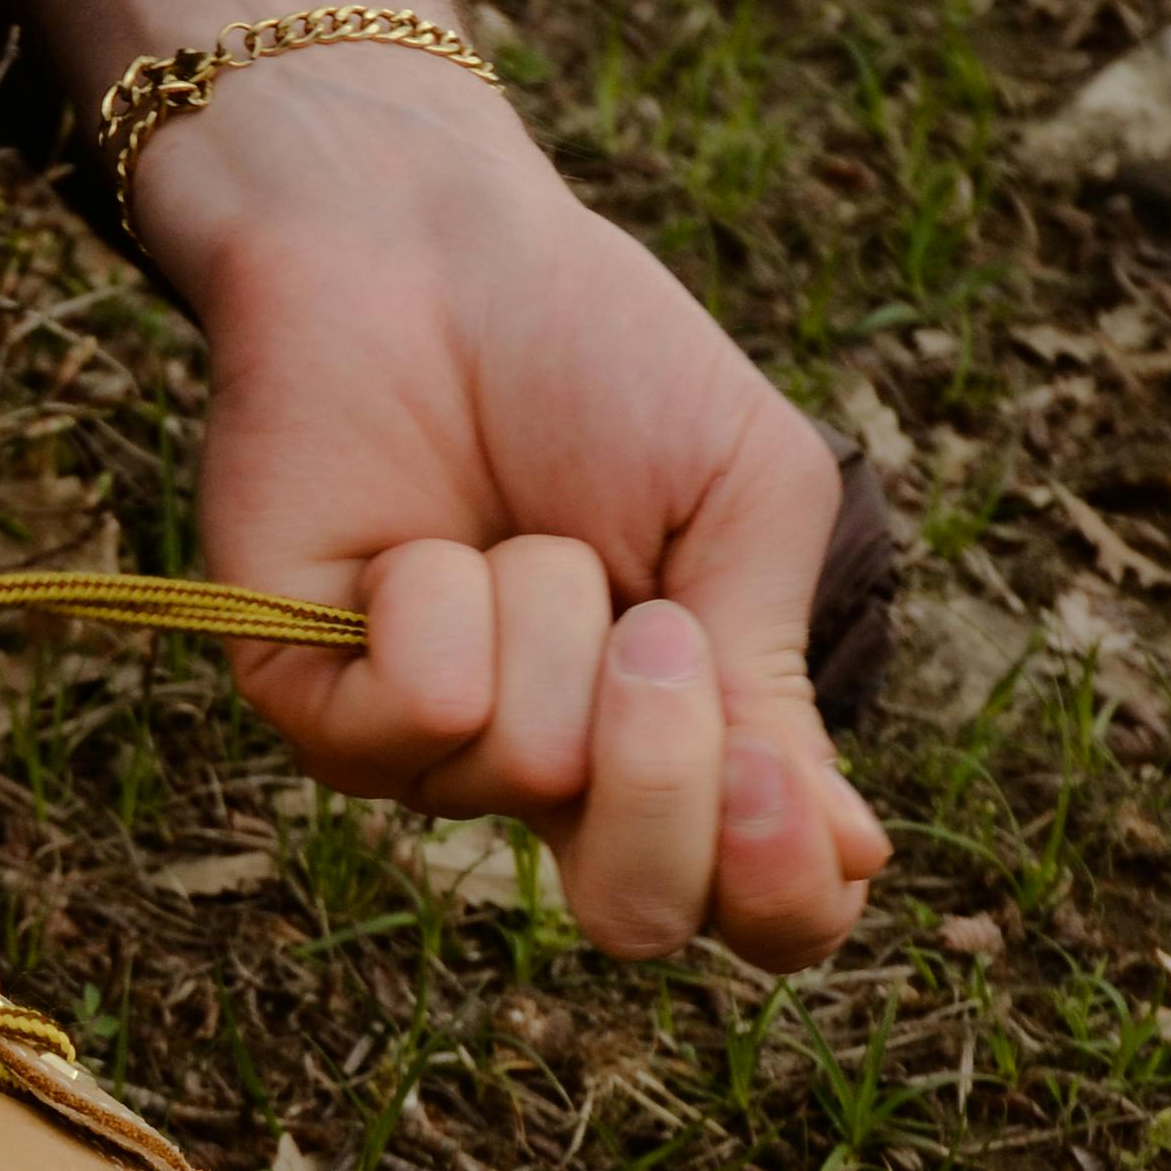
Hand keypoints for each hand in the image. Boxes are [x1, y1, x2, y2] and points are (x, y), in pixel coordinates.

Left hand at [137, 56, 890, 966]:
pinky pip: (420, 712)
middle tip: (647, 624)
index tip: (774, 777)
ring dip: (552, 610)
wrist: (424, 253)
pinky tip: (415, 544)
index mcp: (682, 745)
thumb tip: (855, 863)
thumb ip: (776, 676)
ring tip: (516, 528)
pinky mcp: (315, 708)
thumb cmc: (595, 363)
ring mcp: (428, 759)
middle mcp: (554, 782)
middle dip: (666, 763)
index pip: (758, 916)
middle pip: (639, 911)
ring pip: (532, 768)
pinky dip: (441, 600)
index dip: (780, 883)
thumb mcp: (746, 503)